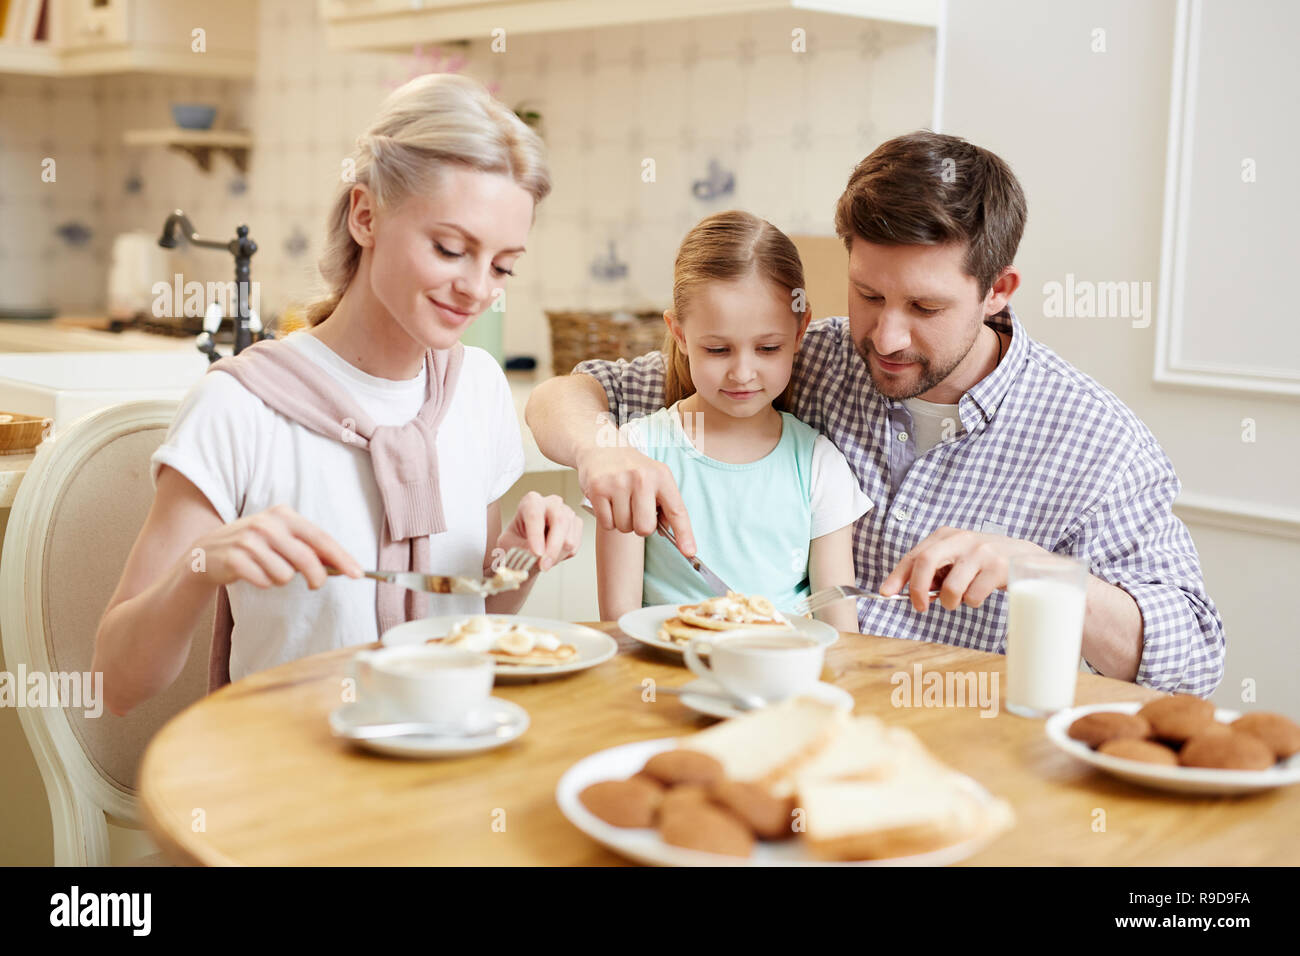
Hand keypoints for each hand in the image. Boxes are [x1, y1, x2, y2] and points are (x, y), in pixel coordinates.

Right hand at [191, 504, 361, 589]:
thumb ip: (309, 549)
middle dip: (317, 577)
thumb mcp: (281, 538)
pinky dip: (264, 582)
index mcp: (283, 514)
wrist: (207, 551)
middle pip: (306, 558)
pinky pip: (264, 581)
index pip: (320, 538)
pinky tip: (253, 574)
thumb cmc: (255, 546)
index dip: (341, 557)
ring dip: (281, 579)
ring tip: (268, 570)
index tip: (358, 574)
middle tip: (315, 585)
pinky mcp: (234, 558)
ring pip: (284, 575)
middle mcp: (267, 524)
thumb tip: (342, 566)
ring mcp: (248, 540)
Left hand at [497, 491, 581, 571]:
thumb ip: (520, 548)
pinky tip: (551, 555)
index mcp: (531, 502)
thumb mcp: (508, 543)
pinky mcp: (577, 524)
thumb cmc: (515, 539)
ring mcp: (567, 512)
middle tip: (544, 566)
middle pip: (559, 522)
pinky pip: (575, 545)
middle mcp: (552, 503)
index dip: (536, 536)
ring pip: (568, 538)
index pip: (535, 516)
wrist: (527, 543)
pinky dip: (563, 556)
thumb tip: (536, 556)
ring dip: (555, 556)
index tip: (537, 553)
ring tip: (542, 561)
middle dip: (552, 548)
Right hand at [575, 443, 695, 556]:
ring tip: (620, 501)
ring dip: (622, 521)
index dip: (684, 534)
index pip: (677, 510)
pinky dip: (607, 519)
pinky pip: (607, 524)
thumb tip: (668, 533)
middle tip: (635, 510)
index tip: (689, 552)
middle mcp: (642, 478)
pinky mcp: (598, 488)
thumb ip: (665, 504)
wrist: (601, 445)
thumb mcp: (655, 477)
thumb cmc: (631, 467)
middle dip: (640, 526)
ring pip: (625, 527)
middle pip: (645, 528)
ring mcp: (618, 483)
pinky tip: (608, 501)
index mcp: (661, 476)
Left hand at [879, 527, 1046, 611]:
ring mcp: (981, 552)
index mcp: (946, 535)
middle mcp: (961, 539)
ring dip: (950, 602)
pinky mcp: (998, 568)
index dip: (897, 575)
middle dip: (917, 590)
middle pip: (925, 562)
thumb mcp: (957, 558)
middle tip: (920, 607)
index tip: (886, 593)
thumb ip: (935, 572)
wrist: (1026, 556)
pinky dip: (972, 602)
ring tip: (960, 598)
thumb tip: (911, 593)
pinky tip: (981, 593)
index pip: (914, 555)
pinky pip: (973, 597)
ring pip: (950, 588)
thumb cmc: (983, 562)